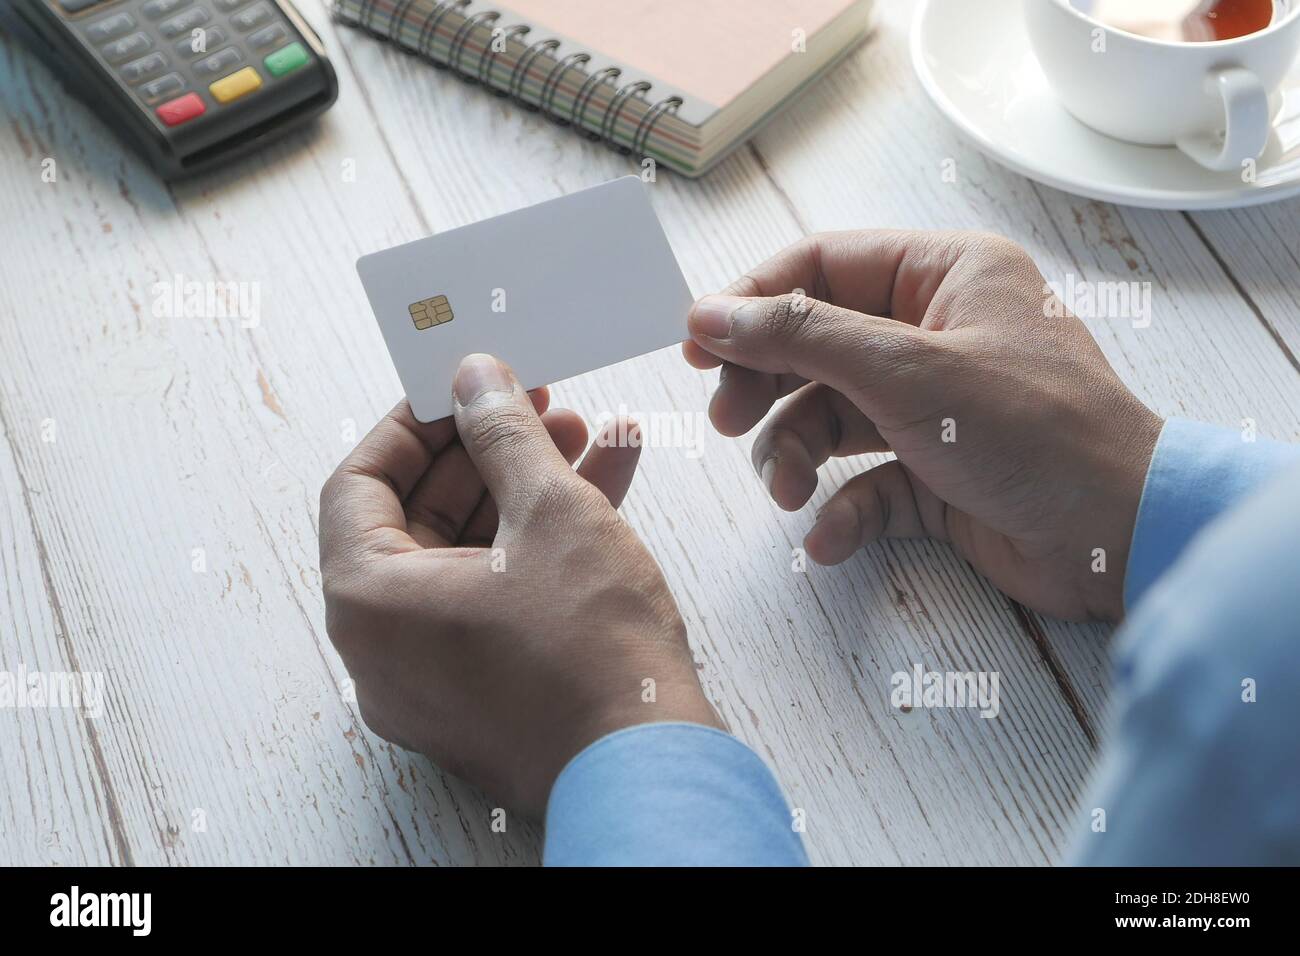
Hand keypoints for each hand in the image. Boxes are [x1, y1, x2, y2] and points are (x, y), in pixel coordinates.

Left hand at [319, 354, 719, 816]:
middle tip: (535, 403)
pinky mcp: (487, 693)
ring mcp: (436, 677)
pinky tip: (605, 486)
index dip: (414, 422)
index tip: (461, 386)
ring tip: (586, 435)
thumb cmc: (592, 648)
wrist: (650, 765)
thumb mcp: (551, 510)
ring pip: (469, 555)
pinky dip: (539, 545)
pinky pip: (496, 598)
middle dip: (485, 451)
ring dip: (524, 489)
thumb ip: (504, 432)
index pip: (359, 483)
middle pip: (418, 517)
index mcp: (370, 602)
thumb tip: (476, 379)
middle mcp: (386, 648)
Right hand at [684, 231, 1161, 622]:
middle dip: (767, 386)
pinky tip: (830, 538)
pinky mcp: (936, 471)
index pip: (821, 265)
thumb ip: (801, 337)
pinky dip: (841, 510)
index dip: (752, 301)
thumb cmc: (1035, 432)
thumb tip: (709, 312)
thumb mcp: (906, 371)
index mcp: (944, 276)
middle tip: (728, 422)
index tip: (696, 345)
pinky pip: (863, 481)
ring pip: (832, 417)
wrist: (1120, 537)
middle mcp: (935, 333)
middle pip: (816, 343)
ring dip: (797, 455)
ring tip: (787, 491)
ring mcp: (935, 405)